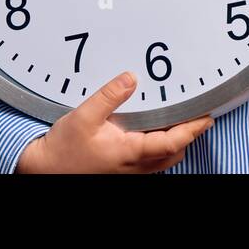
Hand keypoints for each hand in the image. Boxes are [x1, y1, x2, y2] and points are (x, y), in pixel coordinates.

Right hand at [14, 71, 213, 173]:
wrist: (42, 169)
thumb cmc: (61, 149)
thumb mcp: (83, 116)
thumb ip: (108, 96)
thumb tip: (131, 78)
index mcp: (129, 152)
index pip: (172, 142)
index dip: (193, 129)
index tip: (207, 116)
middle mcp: (133, 166)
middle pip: (174, 153)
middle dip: (189, 135)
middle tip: (199, 114)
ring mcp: (128, 171)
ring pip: (163, 160)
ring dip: (175, 142)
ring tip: (181, 119)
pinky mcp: (120, 171)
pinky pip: (150, 162)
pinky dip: (160, 147)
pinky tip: (154, 130)